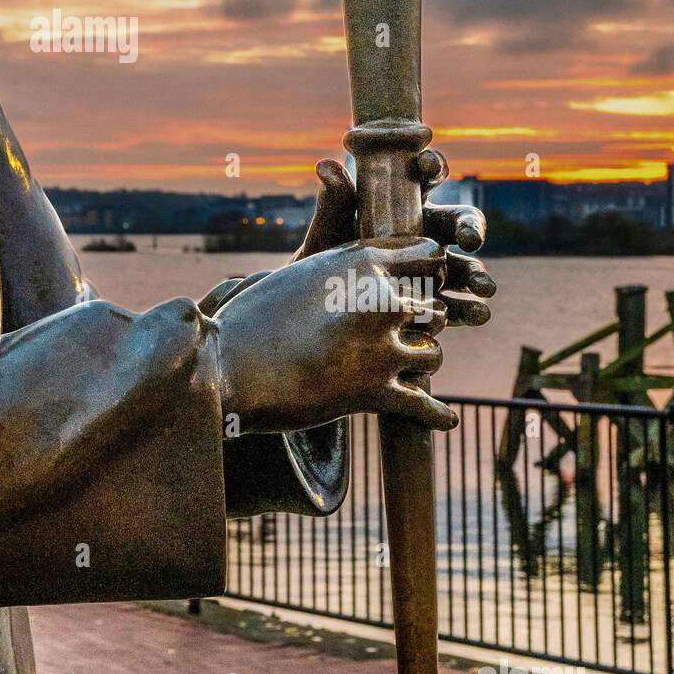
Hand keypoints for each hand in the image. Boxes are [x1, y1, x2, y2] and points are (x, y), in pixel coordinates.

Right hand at [213, 235, 452, 433]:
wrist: (228, 367)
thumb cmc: (253, 318)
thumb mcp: (300, 276)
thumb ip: (340, 268)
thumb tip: (365, 264)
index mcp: (360, 262)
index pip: (426, 254)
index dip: (430, 269)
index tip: (427, 281)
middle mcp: (379, 299)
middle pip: (434, 308)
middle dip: (424, 323)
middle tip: (407, 334)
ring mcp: (380, 347)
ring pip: (434, 354)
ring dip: (421, 364)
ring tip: (407, 371)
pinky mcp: (375, 392)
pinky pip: (425, 406)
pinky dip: (436, 416)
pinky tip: (445, 419)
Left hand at [299, 148, 494, 326]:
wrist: (317, 307)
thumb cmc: (324, 258)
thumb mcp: (327, 231)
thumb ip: (334, 203)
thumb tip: (326, 165)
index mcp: (402, 205)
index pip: (424, 179)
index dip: (431, 166)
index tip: (427, 163)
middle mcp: (424, 233)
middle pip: (456, 222)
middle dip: (468, 227)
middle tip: (470, 239)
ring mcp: (432, 270)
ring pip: (464, 265)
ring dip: (477, 274)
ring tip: (485, 286)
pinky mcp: (433, 302)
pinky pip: (456, 304)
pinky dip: (469, 308)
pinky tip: (479, 314)